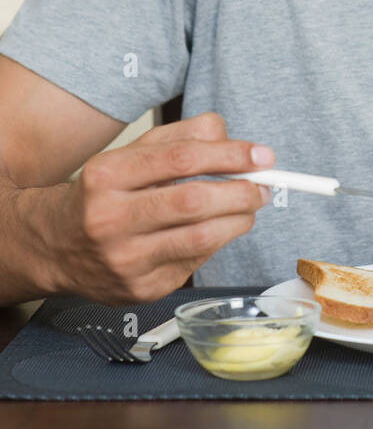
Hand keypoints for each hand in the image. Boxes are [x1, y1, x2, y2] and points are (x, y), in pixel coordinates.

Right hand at [52, 112, 272, 302]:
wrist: (53, 247)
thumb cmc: (101, 194)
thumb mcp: (130, 153)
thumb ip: (181, 137)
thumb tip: (232, 140)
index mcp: (106, 176)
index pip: (181, 159)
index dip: (230, 155)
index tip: (261, 156)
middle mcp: (109, 219)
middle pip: (193, 201)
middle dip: (241, 192)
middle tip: (263, 186)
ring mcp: (123, 260)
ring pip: (200, 238)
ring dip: (238, 221)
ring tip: (249, 208)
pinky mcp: (139, 290)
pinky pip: (193, 263)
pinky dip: (215, 244)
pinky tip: (215, 231)